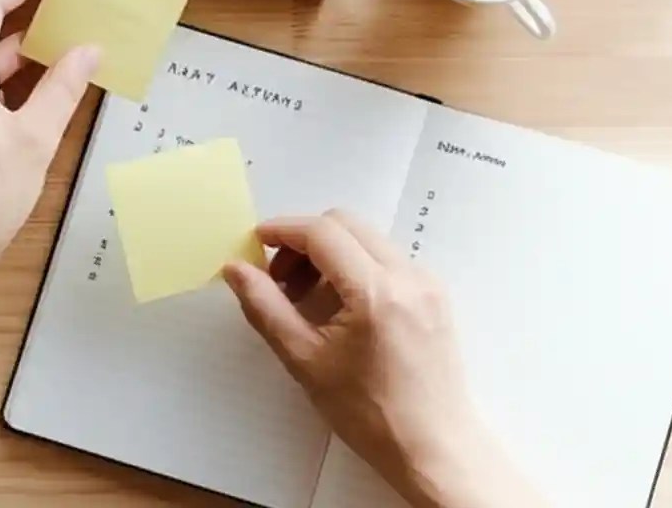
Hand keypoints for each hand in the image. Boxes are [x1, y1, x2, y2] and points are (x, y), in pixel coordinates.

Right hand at [223, 211, 542, 507]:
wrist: (432, 446)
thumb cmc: (369, 413)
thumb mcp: (305, 361)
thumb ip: (266, 308)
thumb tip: (236, 269)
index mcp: (375, 292)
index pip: (322, 233)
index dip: (283, 230)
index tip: (256, 243)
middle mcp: (407, 276)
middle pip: (346, 224)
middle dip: (305, 240)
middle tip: (281, 278)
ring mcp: (427, 282)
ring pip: (368, 239)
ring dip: (331, 253)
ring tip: (308, 297)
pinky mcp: (434, 294)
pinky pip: (387, 259)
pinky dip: (357, 267)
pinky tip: (340, 306)